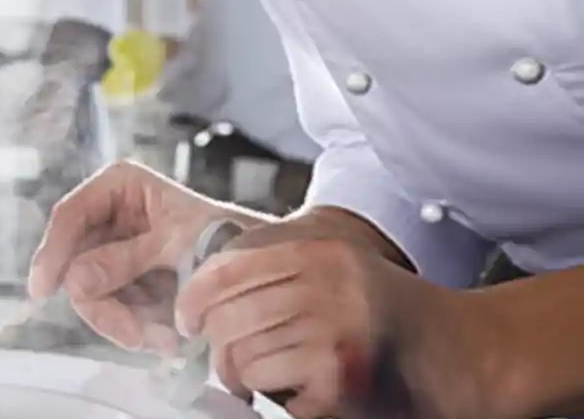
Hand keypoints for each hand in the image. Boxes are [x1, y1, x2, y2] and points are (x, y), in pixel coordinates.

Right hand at [27, 160, 258, 351]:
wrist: (261, 268)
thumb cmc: (227, 238)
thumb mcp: (178, 243)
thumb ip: (126, 260)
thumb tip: (75, 280)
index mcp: (119, 186)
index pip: (71, 215)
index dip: (52, 252)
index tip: (43, 289)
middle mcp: (109, 216)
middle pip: (77, 263)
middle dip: (103, 304)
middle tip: (135, 336)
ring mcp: (115, 250)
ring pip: (91, 293)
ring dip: (123, 323)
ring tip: (165, 341)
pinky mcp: (125, 281)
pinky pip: (112, 309)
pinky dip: (134, 328)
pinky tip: (164, 337)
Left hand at [176, 233, 483, 418]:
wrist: (469, 356)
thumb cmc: (397, 317)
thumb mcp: (338, 271)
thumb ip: (279, 275)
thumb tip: (202, 300)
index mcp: (319, 254)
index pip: (226, 269)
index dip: (194, 298)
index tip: (185, 320)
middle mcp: (325, 287)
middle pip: (226, 318)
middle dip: (219, 348)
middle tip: (229, 363)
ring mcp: (333, 334)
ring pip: (243, 358)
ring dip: (250, 378)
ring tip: (279, 379)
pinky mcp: (340, 380)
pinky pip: (273, 393)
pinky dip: (282, 400)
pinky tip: (310, 394)